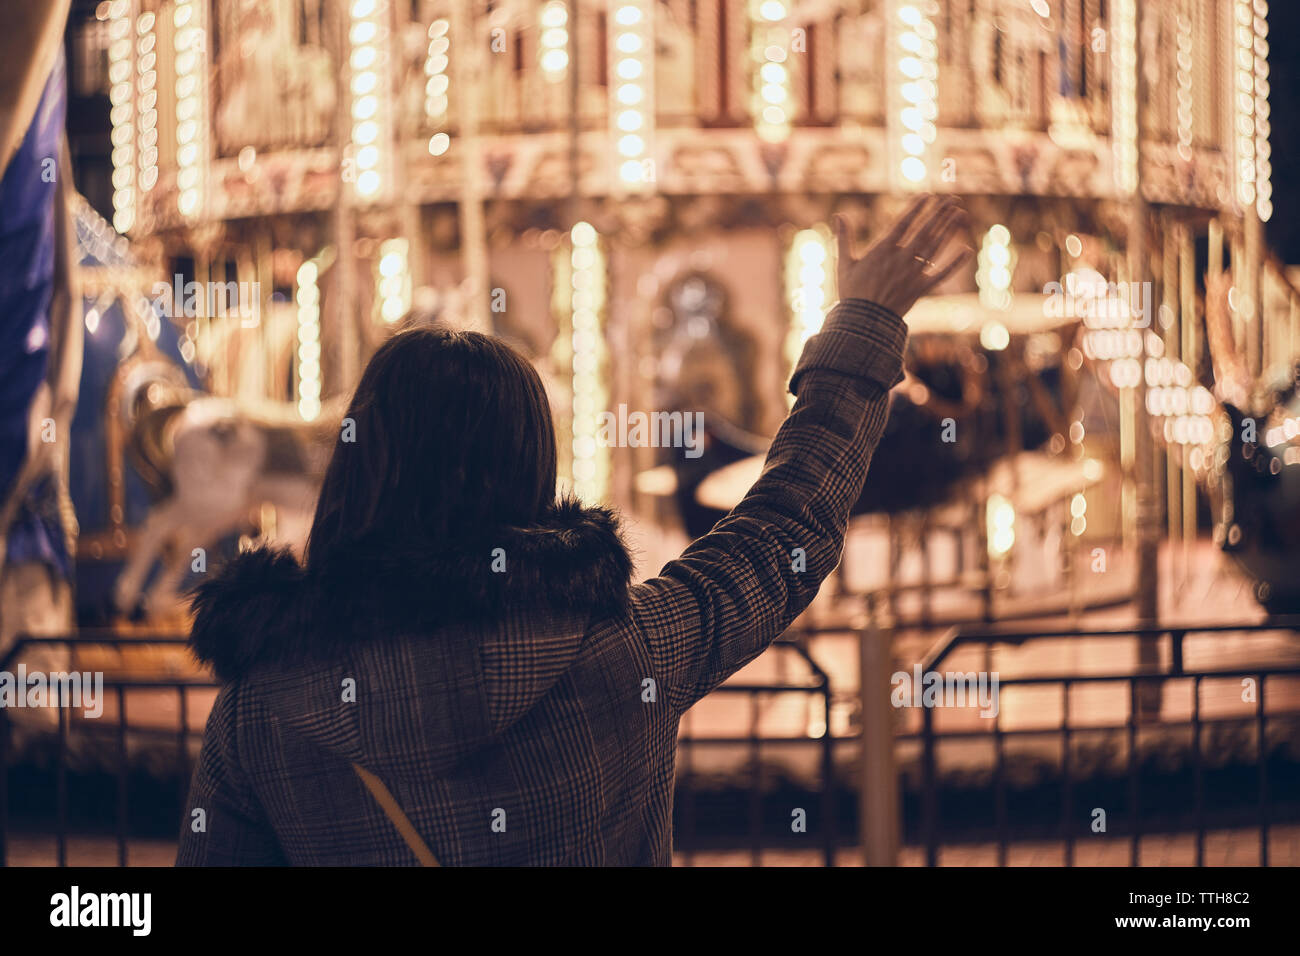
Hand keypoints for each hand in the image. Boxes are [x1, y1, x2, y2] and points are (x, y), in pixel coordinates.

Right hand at [834, 196, 972, 316]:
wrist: (863, 323)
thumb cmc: (851, 293)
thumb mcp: (844, 263)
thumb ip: (844, 238)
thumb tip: (838, 215)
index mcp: (883, 250)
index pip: (904, 222)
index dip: (917, 208)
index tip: (928, 195)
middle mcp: (901, 259)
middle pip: (925, 231)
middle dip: (939, 213)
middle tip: (952, 199)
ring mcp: (913, 274)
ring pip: (935, 247)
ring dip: (948, 229)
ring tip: (960, 213)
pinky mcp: (921, 289)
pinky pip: (942, 274)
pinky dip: (955, 263)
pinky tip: (967, 250)